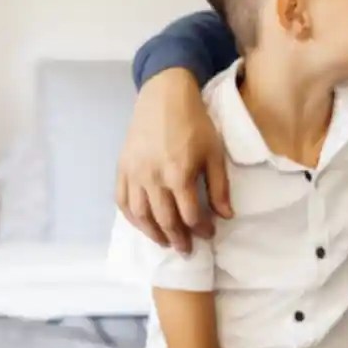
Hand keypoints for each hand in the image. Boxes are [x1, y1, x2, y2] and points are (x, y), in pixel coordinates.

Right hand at [115, 68, 232, 252]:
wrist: (164, 97)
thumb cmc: (194, 123)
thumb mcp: (214, 153)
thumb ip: (219, 187)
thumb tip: (225, 216)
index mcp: (179, 174)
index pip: (190, 215)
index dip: (201, 229)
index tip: (208, 234)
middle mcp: (153, 178)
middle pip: (164, 220)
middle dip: (178, 239)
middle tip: (186, 250)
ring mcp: (134, 173)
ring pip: (141, 215)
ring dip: (153, 234)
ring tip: (165, 243)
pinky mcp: (122, 167)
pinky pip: (122, 201)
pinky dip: (131, 218)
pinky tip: (142, 225)